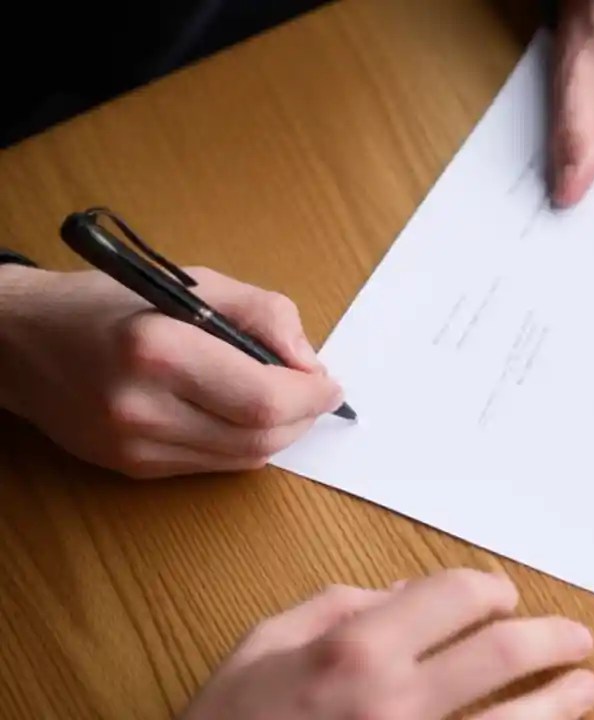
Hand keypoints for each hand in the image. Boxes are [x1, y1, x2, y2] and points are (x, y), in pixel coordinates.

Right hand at [0, 266, 341, 477]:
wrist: (19, 340)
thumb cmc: (108, 301)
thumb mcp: (193, 283)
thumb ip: (264, 315)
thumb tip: (310, 362)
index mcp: (158, 349)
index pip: (263, 398)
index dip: (310, 396)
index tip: (330, 383)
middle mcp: (142, 406)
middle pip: (258, 438)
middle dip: (303, 419)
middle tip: (316, 394)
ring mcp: (133, 445)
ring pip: (241, 460)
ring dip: (279, 435)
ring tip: (287, 404)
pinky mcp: (130, 467)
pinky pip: (211, 466)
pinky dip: (243, 445)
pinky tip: (244, 417)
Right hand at [181, 571, 593, 719]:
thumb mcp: (263, 646)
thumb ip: (336, 607)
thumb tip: (402, 594)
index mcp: (355, 652)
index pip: (457, 598)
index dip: (490, 590)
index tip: (503, 597)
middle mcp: (394, 703)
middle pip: (502, 657)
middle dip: (551, 640)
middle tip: (576, 640)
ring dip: (561, 703)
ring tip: (586, 688)